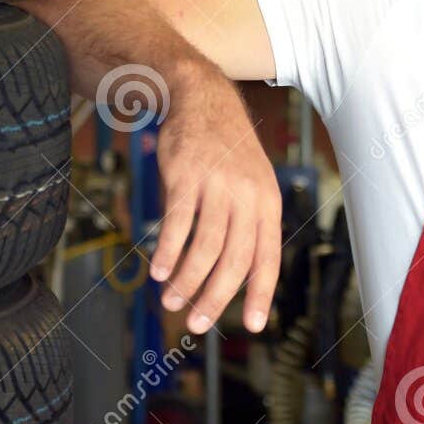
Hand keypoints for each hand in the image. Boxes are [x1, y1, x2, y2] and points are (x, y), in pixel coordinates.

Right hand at [147, 69, 281, 334]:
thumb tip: (234, 276)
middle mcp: (247, 196)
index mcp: (267, 203)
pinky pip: (177, 223)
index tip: (255, 325)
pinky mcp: (186, 175)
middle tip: (196, 324)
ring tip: (171, 301)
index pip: (268, 257)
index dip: (261, 294)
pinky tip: (156, 270)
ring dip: (185, 280)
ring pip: (204, 247)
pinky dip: (166, 251)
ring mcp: (217, 185)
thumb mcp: (251, 184)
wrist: (203, 98)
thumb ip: (246, 225)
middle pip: (234, 259)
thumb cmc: (227, 153)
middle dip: (214, 298)